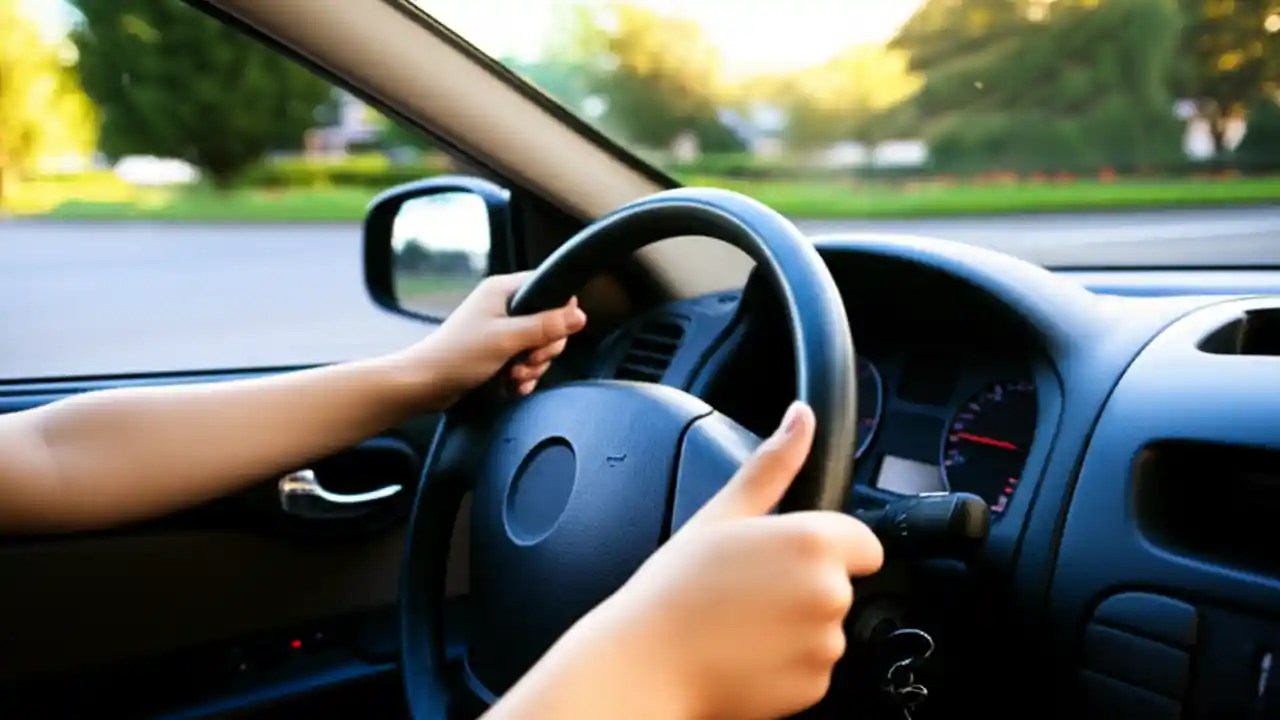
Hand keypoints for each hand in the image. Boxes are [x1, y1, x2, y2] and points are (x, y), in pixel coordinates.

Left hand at [392, 272, 586, 411]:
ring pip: (539, 346)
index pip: (549, 289)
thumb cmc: (458, 355)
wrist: (425, 384)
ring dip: (533, 367)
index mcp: (503, 290)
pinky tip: (513, 386)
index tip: (551, 335)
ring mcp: (501, 330)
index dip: (559, 313)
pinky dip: (524, 376)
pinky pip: (526, 362)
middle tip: (528, 360)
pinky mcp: (497, 352)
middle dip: (544, 348)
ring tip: (514, 377)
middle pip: (550, 322)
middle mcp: (503, 306)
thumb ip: (546, 326)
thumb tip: (580, 315)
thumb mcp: (507, 339)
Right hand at [585, 402, 883, 718]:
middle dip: (804, 587)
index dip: (827, 548)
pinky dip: (787, 666)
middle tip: (747, 591)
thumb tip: (801, 417)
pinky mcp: (814, 688)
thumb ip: (773, 464)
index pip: (863, 543)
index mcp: (813, 542)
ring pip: (825, 628)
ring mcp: (824, 645)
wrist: (646, 664)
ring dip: (795, 627)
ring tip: (740, 624)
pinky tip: (744, 655)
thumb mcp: (722, 514)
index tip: (781, 558)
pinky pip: (813, 669)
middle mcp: (829, 593)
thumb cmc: (674, 589)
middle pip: (839, 585)